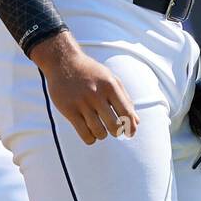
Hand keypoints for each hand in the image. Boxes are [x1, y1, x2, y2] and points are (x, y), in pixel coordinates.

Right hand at [29, 30, 139, 145]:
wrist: (63, 62)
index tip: (130, 133)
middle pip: (114, 126)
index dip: (131, 127)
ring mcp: (82, 103)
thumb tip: (136, 122)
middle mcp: (97, 94)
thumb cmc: (91, 72)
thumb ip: (125, 99)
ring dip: (102, 135)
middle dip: (117, 132)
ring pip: (99, 132)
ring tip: (99, 129)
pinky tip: (89, 131)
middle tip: (113, 129)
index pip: (127, 113)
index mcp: (110, 86)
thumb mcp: (111, 79)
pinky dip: (90, 138)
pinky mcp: (69, 110)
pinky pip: (84, 134)